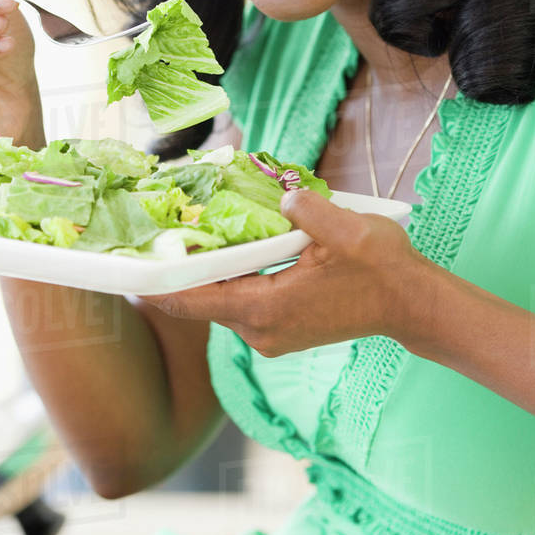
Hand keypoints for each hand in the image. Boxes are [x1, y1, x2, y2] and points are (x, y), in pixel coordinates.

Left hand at [141, 189, 421, 356]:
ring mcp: (269, 337)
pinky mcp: (278, 332)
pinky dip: (226, 281)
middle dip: (177, 271)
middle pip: (201, 300)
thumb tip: (281, 198)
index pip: (195, 300)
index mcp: (268, 308)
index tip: (125, 266)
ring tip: (181, 238)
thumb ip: (309, 211)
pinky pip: (238, 304)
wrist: (410, 304)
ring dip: (204, 274)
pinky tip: (224, 253)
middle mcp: (261, 331)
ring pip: (219, 302)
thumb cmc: (382, 267)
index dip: (157, 284)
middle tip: (149, 236)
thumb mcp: (350, 229)